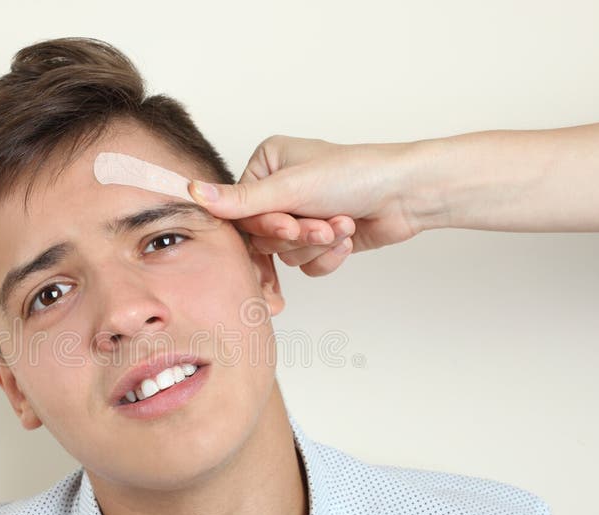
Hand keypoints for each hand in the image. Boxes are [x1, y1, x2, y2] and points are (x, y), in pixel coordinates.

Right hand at [189, 136, 424, 275]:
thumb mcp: (290, 187)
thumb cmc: (355, 175)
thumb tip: (191, 192)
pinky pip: (306, 265)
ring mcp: (301, 215)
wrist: (407, 194)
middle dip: (297, 237)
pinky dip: (328, 256)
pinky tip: (347, 237)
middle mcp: (279, 190)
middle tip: (319, 225)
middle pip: (262, 238)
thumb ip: (240, 200)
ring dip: (317, 245)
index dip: (263, 229)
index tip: (286, 228)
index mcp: (266, 165)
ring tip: (341, 224)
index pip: (240, 213)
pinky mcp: (320, 240)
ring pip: (285, 255)